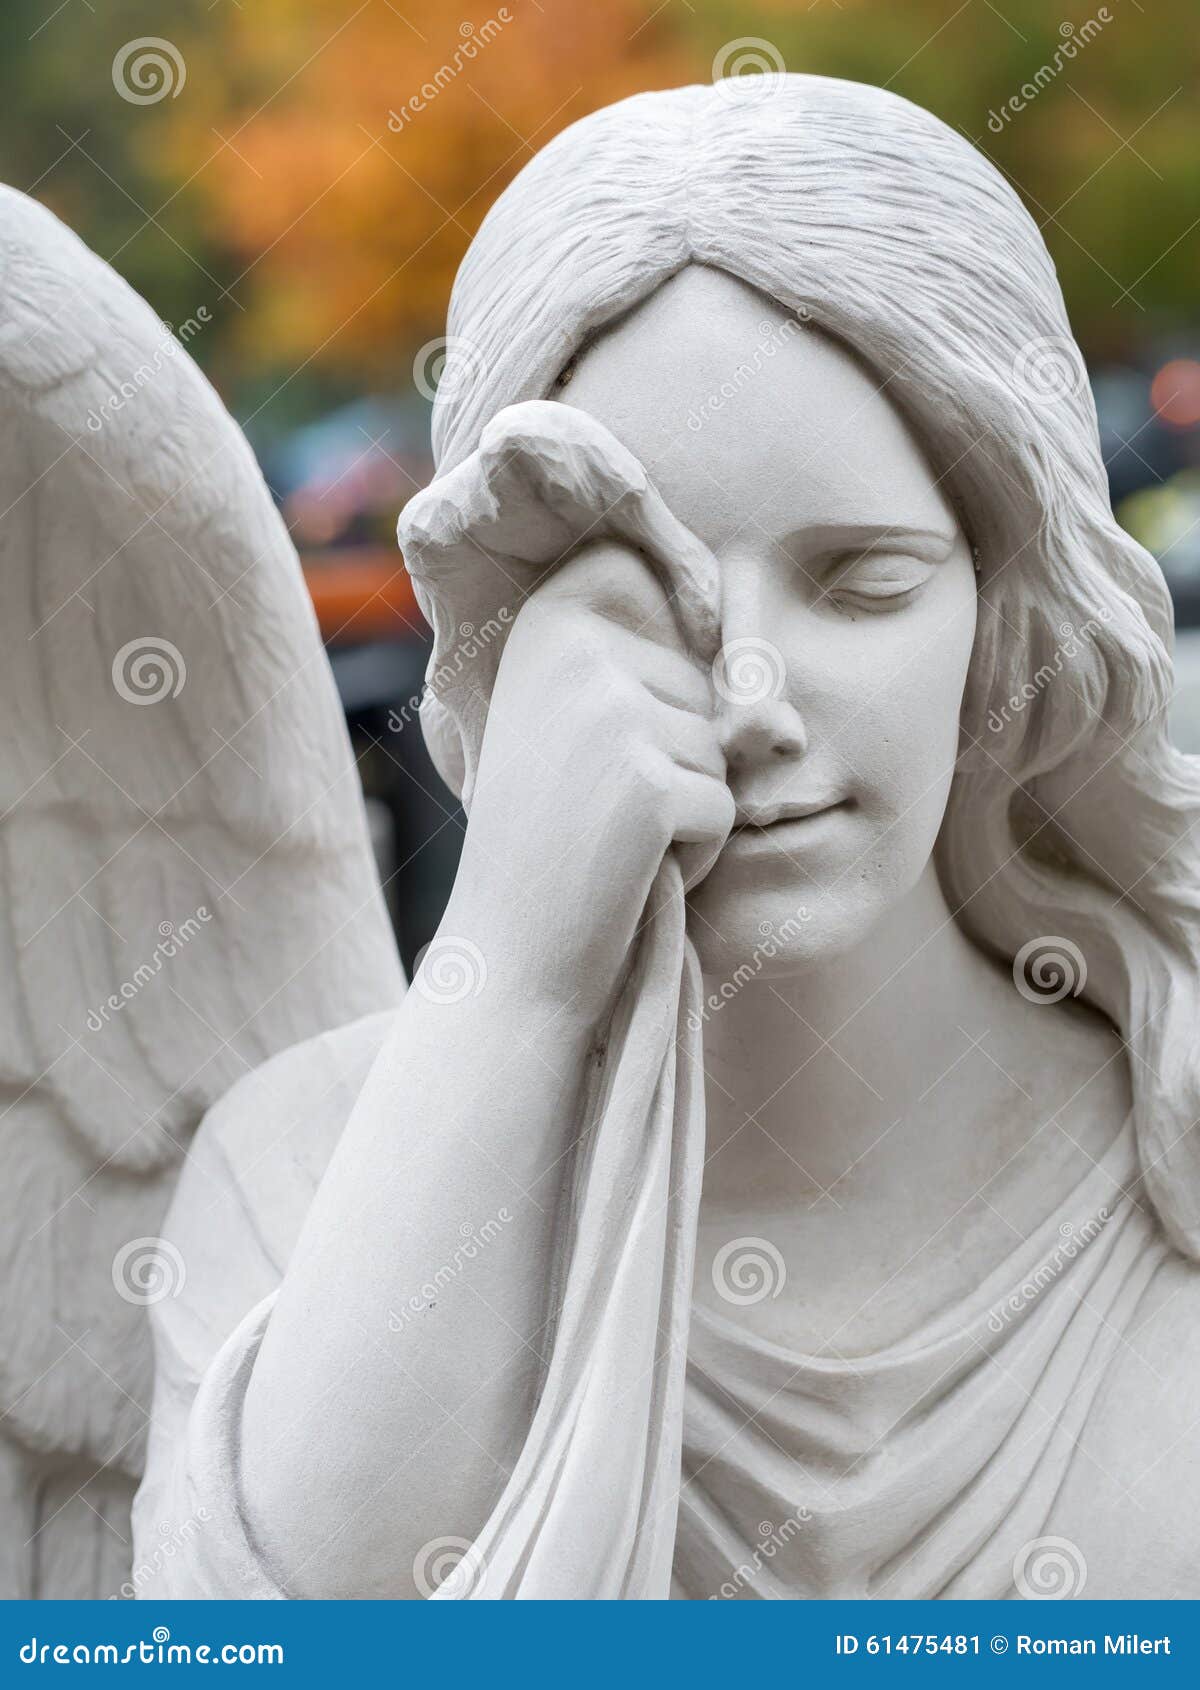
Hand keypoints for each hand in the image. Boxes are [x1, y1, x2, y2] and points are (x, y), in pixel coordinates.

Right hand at [444, 538, 732, 1032]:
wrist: (508, 955)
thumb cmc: (556, 844)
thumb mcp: (593, 731)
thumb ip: (670, 687)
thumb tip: (788, 727)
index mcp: (551, 621)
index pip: (677, 630)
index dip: (660, 710)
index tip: (601, 760)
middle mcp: (574, 650)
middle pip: (702, 695)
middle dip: (674, 764)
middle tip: (596, 813)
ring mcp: (611, 715)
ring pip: (719, 754)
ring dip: (684, 811)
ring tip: (607, 843)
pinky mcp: (649, 784)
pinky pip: (723, 810)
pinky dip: (695, 855)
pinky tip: (626, 875)